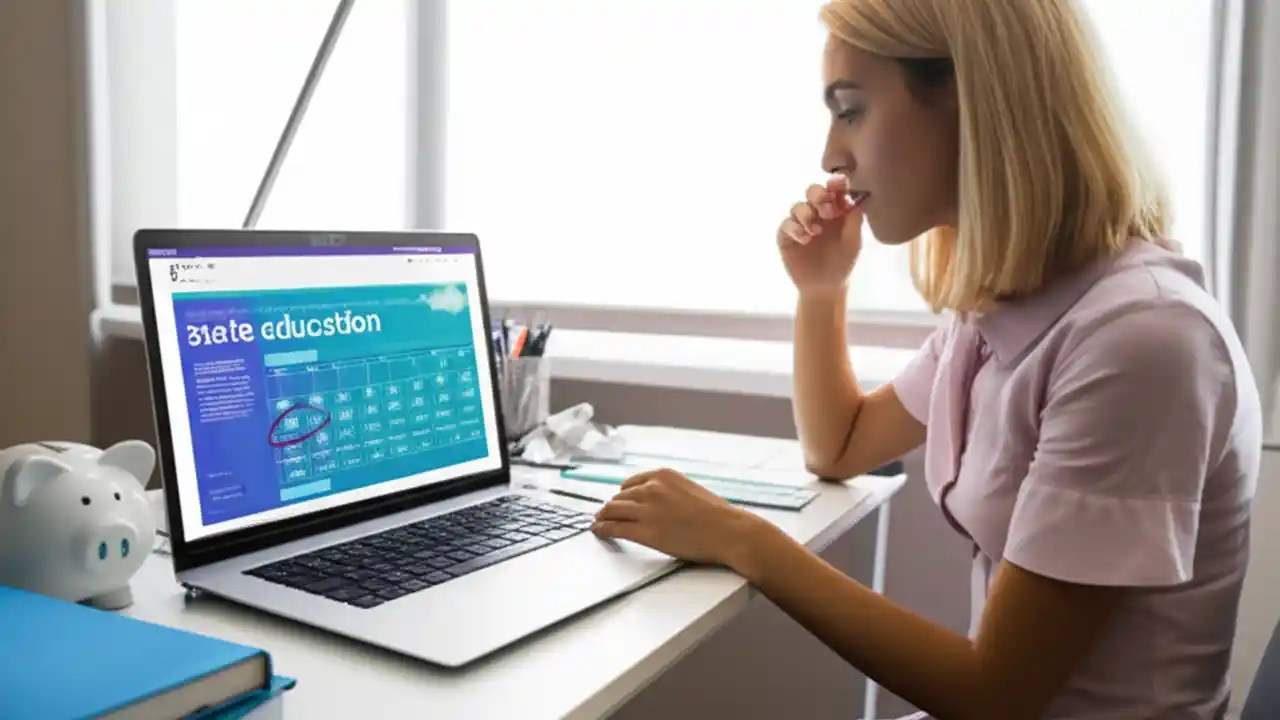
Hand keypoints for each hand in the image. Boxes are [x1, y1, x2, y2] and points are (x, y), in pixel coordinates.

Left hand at [591, 468, 765, 570]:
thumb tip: (659, 502)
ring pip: (612, 510)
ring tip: (598, 523)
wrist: (728, 531)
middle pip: (619, 497)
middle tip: (606, 515)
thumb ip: (670, 492)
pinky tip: (598, 531)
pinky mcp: (644, 531)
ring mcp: (646, 509)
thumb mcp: (690, 490)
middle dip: (612, 507)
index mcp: (663, 475)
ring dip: (603, 517)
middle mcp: (651, 488)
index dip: (623, 496)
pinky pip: (613, 527)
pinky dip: (602, 528)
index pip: (631, 484)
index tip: (619, 502)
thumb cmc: (717, 515)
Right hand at [777, 175, 864, 293]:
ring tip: (816, 231)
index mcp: (835, 209)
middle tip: (828, 211)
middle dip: (819, 196)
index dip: (835, 183)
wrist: (825, 287)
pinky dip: (795, 229)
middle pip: (812, 191)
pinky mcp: (786, 236)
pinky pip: (786, 224)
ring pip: (798, 206)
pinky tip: (806, 239)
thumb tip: (855, 198)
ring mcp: (800, 223)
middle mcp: (817, 212)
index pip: (833, 189)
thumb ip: (855, 220)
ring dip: (807, 214)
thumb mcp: (854, 242)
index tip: (838, 184)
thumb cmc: (842, 262)